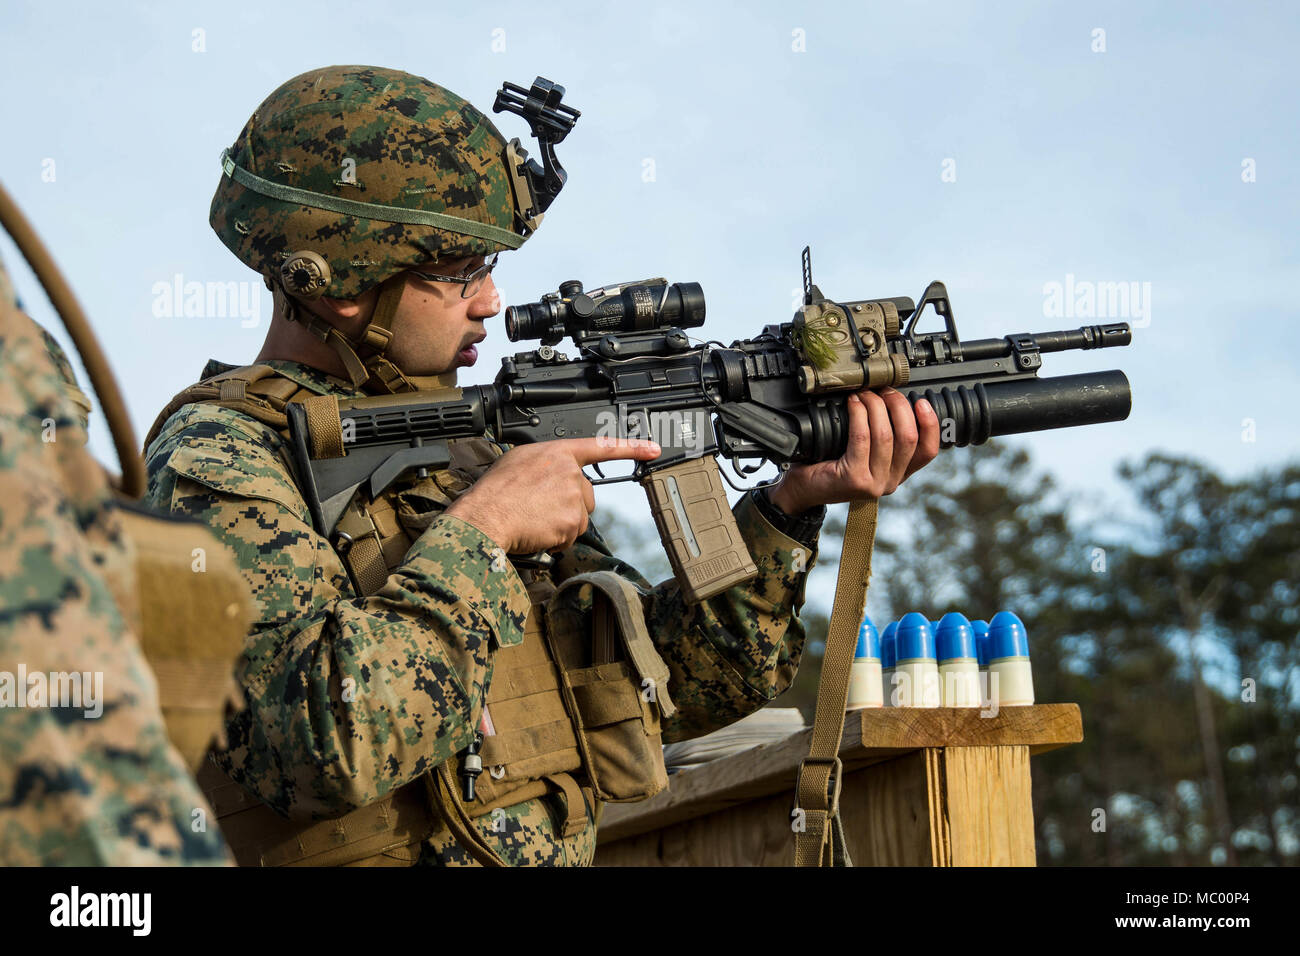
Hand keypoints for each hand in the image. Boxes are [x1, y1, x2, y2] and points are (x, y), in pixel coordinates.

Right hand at [445, 437, 661, 553]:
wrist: (485, 517)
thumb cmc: (495, 491)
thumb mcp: (519, 460)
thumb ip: (546, 462)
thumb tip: (553, 471)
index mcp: (558, 453)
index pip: (601, 446)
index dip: (631, 448)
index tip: (653, 449)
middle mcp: (571, 473)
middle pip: (586, 495)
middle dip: (569, 506)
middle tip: (539, 508)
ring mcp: (573, 498)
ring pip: (579, 518)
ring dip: (561, 525)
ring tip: (534, 519)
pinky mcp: (571, 522)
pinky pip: (570, 537)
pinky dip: (556, 540)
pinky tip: (536, 531)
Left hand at [766, 388, 939, 512]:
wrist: (802, 489)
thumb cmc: (830, 465)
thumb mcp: (864, 453)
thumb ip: (883, 437)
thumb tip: (893, 399)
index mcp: (898, 474)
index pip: (928, 451)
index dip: (930, 424)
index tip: (921, 401)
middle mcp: (889, 482)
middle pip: (909, 437)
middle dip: (898, 406)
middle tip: (884, 390)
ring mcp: (873, 483)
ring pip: (886, 435)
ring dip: (875, 407)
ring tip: (864, 394)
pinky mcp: (854, 479)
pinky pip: (862, 438)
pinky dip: (858, 415)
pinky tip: (853, 404)